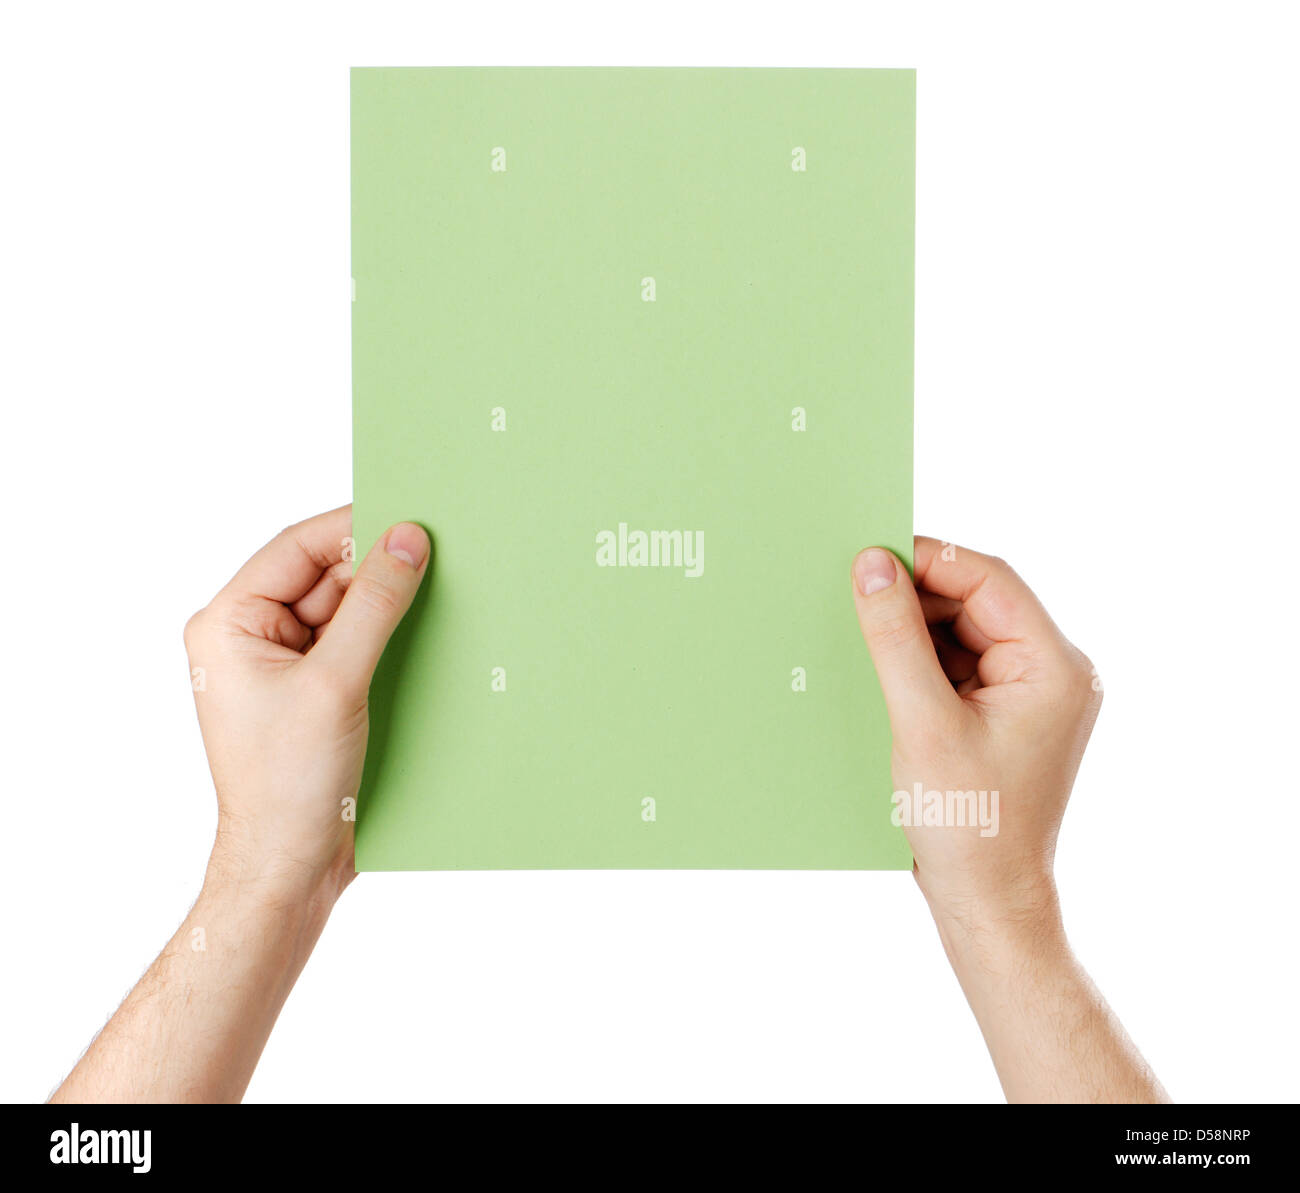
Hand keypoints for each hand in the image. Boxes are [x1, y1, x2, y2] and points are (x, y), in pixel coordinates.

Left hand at [183, 505, 429, 903]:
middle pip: (324, 577)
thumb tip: (407, 541)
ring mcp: (280, 667)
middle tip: (437, 557)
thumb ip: (374, 606)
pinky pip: (354, 646)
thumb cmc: (289, 785)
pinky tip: (425, 638)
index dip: (354, 529)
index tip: (410, 519)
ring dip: (389, 608)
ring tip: (437, 597)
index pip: (296, 549)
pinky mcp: (312, 693)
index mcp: (228, 624)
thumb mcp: (337, 683)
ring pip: (345, 612)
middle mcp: (248, 638)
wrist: (289, 866)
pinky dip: (388, 641)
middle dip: (378, 570)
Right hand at [851, 537, 1163, 1101]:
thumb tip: (872, 564)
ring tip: (861, 643)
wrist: (989, 904)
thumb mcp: (923, 721)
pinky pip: (958, 668)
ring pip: (962, 633)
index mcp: (1053, 665)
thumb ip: (896, 637)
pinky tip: (879, 676)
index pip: (989, 579)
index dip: (928, 560)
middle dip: (915, 598)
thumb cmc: (969, 824)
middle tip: (853, 598)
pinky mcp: (1003, 718)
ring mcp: (1029, 696)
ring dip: (912, 633)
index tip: (868, 555)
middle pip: (975, 602)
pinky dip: (918, 665)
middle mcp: (1052, 672)